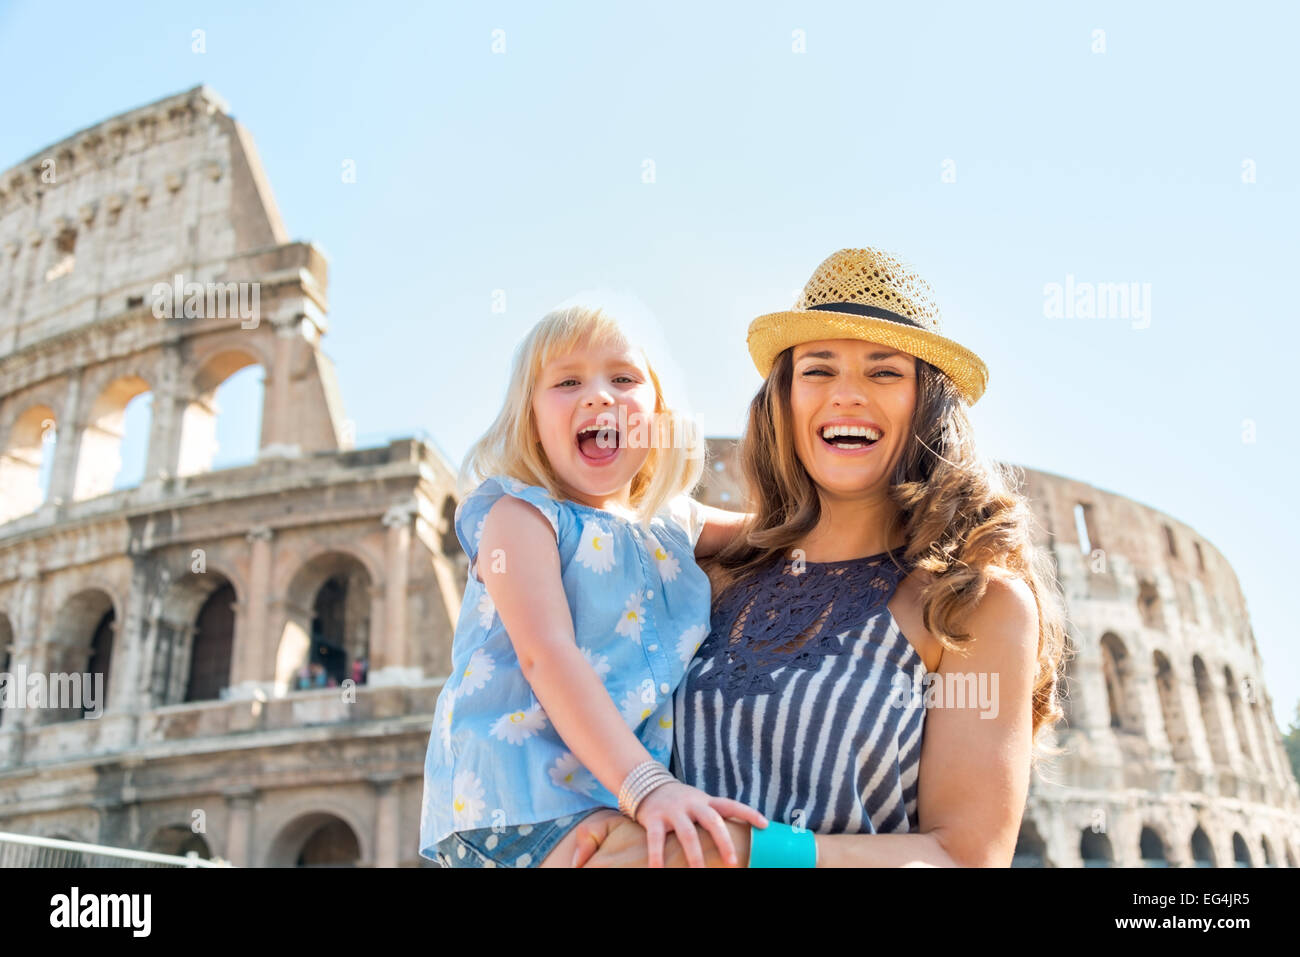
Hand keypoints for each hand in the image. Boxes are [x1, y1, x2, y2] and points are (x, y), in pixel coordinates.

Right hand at [633, 782, 766, 867]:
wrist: (646, 783)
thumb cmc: (680, 802)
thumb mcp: (699, 803)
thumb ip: (714, 816)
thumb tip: (739, 837)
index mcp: (706, 802)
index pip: (731, 805)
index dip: (748, 813)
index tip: (764, 824)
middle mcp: (691, 804)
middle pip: (712, 821)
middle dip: (724, 842)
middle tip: (732, 862)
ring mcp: (673, 811)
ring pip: (687, 833)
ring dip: (694, 855)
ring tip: (699, 872)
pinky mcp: (654, 818)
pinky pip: (656, 839)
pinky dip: (657, 856)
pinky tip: (657, 869)